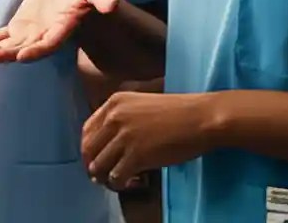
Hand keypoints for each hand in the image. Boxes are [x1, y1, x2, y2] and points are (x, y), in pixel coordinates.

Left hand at [0, 0, 118, 63]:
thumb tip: (112, 2)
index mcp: (63, 27)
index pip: (50, 42)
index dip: (37, 49)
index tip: (23, 55)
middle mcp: (45, 35)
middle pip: (26, 48)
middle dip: (8, 55)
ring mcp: (31, 33)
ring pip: (10, 46)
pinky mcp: (19, 26)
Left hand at [81, 91, 216, 189]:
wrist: (200, 118)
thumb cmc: (179, 111)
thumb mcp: (142, 103)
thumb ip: (124, 117)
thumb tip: (111, 142)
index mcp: (114, 102)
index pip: (87, 130)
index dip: (89, 148)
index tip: (95, 158)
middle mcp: (114, 117)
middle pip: (89, 149)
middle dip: (93, 165)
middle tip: (102, 175)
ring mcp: (124, 137)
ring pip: (99, 165)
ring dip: (105, 177)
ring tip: (116, 181)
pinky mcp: (136, 156)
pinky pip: (116, 176)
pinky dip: (119, 184)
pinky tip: (129, 183)